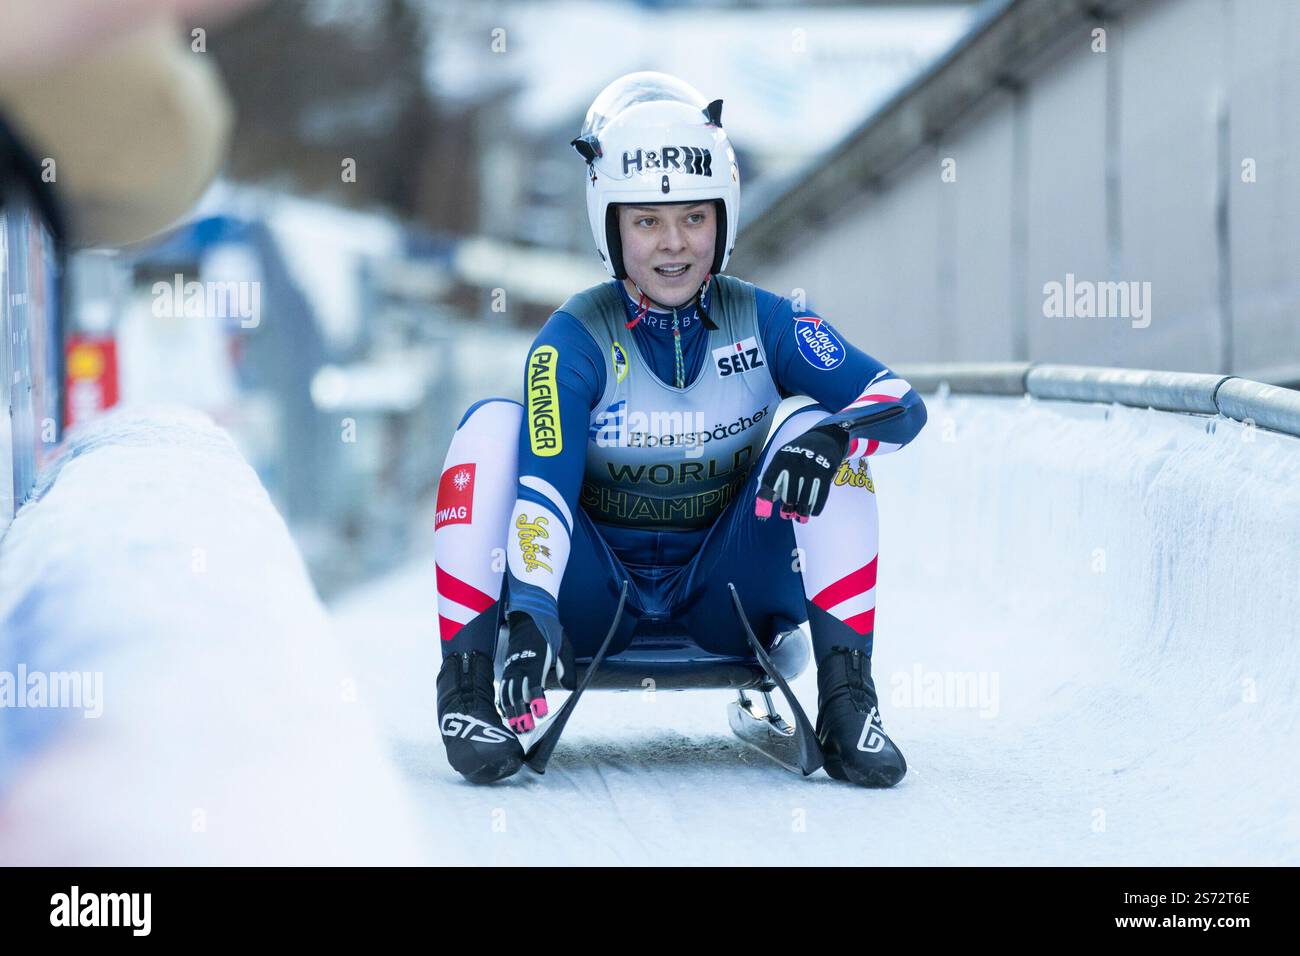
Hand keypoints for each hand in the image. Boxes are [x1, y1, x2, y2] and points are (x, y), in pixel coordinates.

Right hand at [499, 612, 569, 732]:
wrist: (528, 615)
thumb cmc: (549, 632)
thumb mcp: (563, 646)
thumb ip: (566, 667)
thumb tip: (571, 688)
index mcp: (535, 660)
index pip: (534, 684)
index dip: (537, 699)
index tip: (540, 712)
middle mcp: (520, 666)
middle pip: (517, 694)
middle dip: (521, 712)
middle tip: (526, 729)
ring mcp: (511, 668)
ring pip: (507, 694)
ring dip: (511, 712)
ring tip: (517, 727)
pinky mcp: (508, 669)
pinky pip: (503, 688)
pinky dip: (503, 703)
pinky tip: (506, 715)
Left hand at [755, 423, 848, 521]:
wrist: (823, 438)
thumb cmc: (798, 453)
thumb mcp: (782, 458)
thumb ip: (774, 477)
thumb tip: (768, 500)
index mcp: (780, 459)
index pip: (770, 482)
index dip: (765, 499)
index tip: (763, 515)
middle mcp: (795, 463)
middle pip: (789, 495)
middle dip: (788, 508)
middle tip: (787, 514)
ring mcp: (811, 468)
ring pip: (805, 498)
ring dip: (803, 511)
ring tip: (801, 517)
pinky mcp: (825, 472)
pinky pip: (821, 495)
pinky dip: (817, 506)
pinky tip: (814, 512)